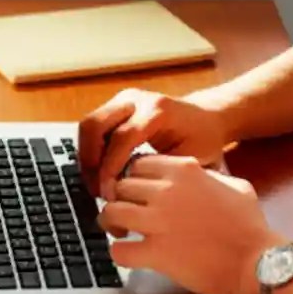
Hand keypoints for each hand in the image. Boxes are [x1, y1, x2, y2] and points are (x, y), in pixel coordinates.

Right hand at [78, 88, 233, 201]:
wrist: (206, 117)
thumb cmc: (202, 140)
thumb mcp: (188, 160)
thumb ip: (158, 172)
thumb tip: (128, 192)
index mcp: (158, 110)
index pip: (122, 137)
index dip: (110, 168)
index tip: (108, 194)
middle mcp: (136, 99)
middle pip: (94, 124)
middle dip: (90, 161)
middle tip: (96, 190)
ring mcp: (123, 100)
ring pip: (88, 126)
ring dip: (87, 157)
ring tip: (96, 184)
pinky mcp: (115, 106)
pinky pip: (92, 128)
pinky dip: (91, 152)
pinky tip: (99, 174)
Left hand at [97, 155, 283, 293]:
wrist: (259, 262)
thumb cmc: (251, 227)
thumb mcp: (234, 186)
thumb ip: (208, 177)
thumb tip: (199, 177)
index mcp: (183, 171)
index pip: (137, 164)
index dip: (134, 179)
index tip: (137, 192)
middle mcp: (166, 191)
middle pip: (121, 187)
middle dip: (120, 200)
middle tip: (126, 214)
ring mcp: (158, 222)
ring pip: (111, 213)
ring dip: (112, 223)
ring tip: (120, 233)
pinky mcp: (156, 253)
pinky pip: (119, 250)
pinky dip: (119, 253)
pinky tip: (130, 255)